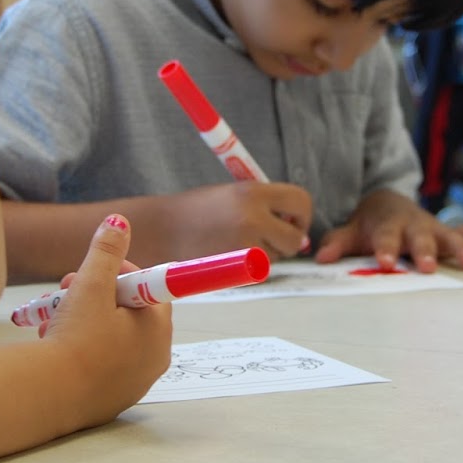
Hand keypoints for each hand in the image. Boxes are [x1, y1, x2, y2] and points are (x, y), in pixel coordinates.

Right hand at [39, 215, 172, 426]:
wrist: (50, 397)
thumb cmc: (76, 339)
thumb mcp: (90, 286)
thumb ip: (106, 252)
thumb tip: (119, 223)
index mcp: (158, 328)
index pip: (148, 287)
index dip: (118, 273)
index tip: (93, 271)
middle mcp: (155, 357)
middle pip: (128, 313)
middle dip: (95, 296)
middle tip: (66, 290)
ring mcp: (135, 382)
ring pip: (111, 338)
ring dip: (82, 320)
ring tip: (54, 318)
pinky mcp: (113, 398)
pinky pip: (101, 363)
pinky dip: (81, 349)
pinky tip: (55, 343)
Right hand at [168, 182, 313, 260]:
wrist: (160, 229)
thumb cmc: (196, 211)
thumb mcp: (233, 195)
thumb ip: (266, 207)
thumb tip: (301, 235)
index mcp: (253, 191)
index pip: (301, 200)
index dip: (302, 215)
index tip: (291, 221)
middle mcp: (253, 216)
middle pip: (295, 238)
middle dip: (289, 242)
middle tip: (270, 239)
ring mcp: (244, 244)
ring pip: (277, 257)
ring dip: (266, 254)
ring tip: (235, 243)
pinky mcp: (234, 266)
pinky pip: (259, 270)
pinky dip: (251, 267)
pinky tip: (228, 255)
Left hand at [314, 190, 462, 271]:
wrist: (385, 202)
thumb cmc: (369, 225)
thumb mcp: (350, 232)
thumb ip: (337, 243)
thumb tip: (320, 257)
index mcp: (388, 226)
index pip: (386, 239)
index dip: (385, 250)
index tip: (384, 263)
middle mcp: (414, 226)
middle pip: (420, 240)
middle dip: (424, 253)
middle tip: (428, 267)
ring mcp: (434, 229)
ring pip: (448, 238)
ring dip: (460, 248)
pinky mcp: (449, 232)